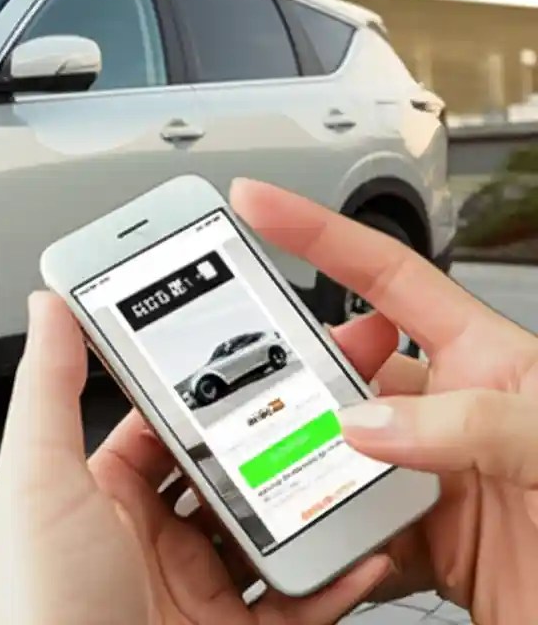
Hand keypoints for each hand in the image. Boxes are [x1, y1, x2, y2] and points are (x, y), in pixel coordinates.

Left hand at [0, 291, 391, 623]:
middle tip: (322, 401)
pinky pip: (303, 601)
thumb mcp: (39, 478)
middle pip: (229, 473)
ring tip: (353, 463)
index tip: (250, 351)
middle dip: (274, 439)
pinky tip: (361, 545)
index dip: (203, 389)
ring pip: (272, 531)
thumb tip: (50, 304)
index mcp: (103, 495)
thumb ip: (48, 388)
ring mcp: (198, 589)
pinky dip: (337, 576)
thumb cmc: (44, 604)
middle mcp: (152, 539)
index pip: (161, 424)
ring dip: (312, 501)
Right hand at [232, 179, 537, 623]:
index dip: (318, 234)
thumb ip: (470, 423)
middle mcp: (450, 412)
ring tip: (290, 472)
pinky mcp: (422, 541)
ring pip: (334, 452)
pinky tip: (328, 540)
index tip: (259, 205)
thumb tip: (368, 424)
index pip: (388, 277)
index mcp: (487, 359)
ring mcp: (431, 476)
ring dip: (307, 465)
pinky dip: (327, 537)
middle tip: (265, 385)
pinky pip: (350, 528)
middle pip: (344, 371)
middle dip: (297, 373)